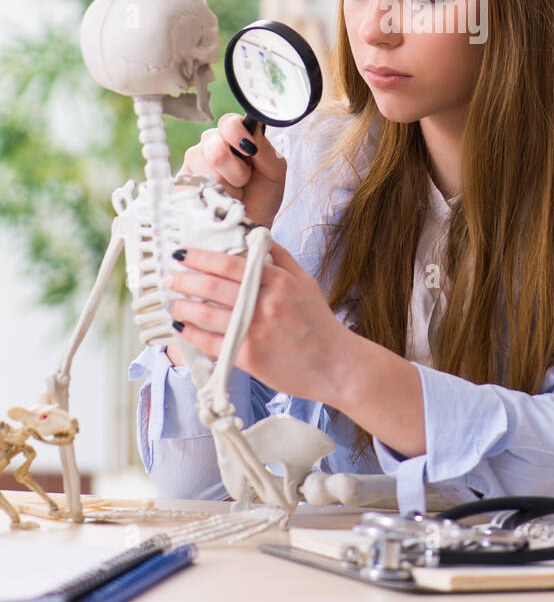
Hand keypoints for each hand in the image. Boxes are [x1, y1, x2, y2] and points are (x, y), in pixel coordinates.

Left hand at [163, 241, 351, 401]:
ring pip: (207, 314)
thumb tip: (255, 236)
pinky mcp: (250, 357)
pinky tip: (183, 328)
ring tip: (173, 303)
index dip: (201, 257)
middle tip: (169, 278)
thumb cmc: (319, 322)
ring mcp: (256, 330)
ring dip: (184, 307)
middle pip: (213, 286)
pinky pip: (212, 342)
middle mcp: (265, 303)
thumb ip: (280, 258)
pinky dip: (193, 334)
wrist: (337, 365)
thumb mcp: (305, 281)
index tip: (182, 253)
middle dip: (185, 280)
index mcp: (278, 280)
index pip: (230, 263)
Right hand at [178, 113, 286, 228]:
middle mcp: (210, 145)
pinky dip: (212, 196)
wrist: (251, 223)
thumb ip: (264, 147)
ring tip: (233, 193)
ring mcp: (194, 164)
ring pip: (205, 168)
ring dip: (226, 187)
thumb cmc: (263, 194)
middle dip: (236, 170)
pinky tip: (218, 200)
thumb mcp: (274, 169)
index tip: (250, 150)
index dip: (237, 134)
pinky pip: (194, 185)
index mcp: (233, 136)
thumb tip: (253, 129)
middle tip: (244, 180)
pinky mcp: (182, 184)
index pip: (228, 123)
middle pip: (214, 146)